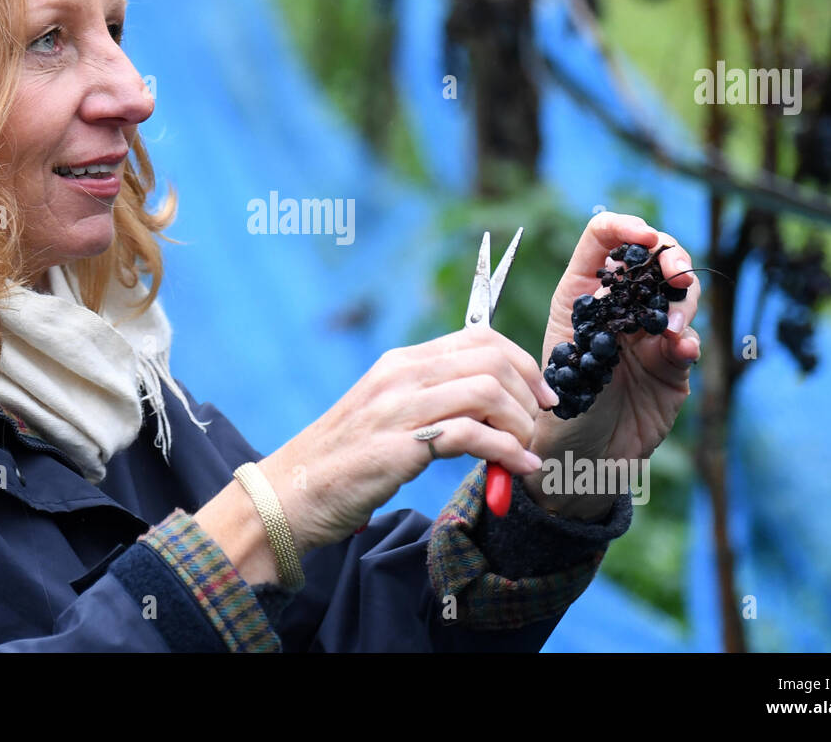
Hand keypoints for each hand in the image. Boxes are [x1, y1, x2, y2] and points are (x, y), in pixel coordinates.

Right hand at [206, 326, 558, 566]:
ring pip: (487, 390)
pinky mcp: (398, 446)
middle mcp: (401, 375)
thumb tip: (489, 414)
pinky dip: (505, 452)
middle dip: (529, 392)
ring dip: (520, 423)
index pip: (479, 336)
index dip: (521, 361)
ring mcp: (398, 408)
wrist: (290, 495)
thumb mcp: (387, 416)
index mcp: (400, 363)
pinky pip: (470, 434)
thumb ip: (432, 405)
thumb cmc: (344, 463)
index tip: (540, 394)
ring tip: (525, 451)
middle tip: (540, 424)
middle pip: (491, 358)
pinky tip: (515, 469)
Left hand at [523, 212, 701, 518]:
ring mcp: (648, 335)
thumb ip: (594, 336)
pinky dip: (689, 341)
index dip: (625, 227)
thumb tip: (627, 314)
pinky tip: (679, 351)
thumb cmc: (557, 412)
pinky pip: (690, 341)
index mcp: (581, 295)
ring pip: (679, 294)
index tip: (643, 236)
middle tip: (674, 275)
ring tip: (671, 327)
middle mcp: (617, 307)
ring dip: (682, 300)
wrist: (578, 463)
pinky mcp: (672, 366)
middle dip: (670, 257)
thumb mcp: (562, 364)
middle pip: (653, 258)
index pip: (602, 240)